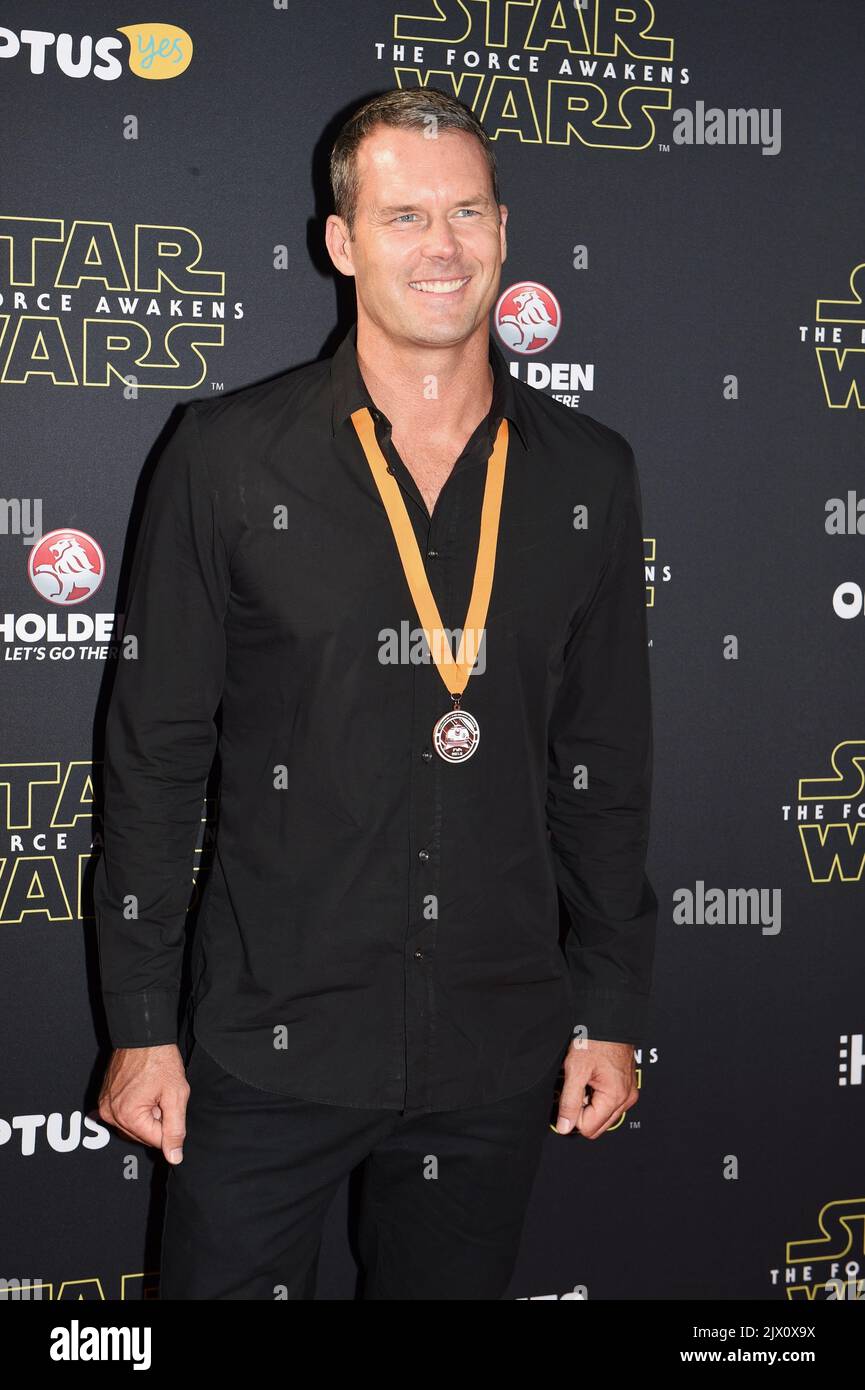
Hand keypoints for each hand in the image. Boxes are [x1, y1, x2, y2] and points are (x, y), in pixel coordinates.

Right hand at [98, 1044, 189, 1163]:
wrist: (143, 1036)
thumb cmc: (160, 1060)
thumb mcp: (176, 1095)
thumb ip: (175, 1129)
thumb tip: (174, 1157)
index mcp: (127, 1116)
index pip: (156, 1140)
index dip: (169, 1123)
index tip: (169, 1103)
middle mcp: (110, 1114)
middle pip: (142, 1135)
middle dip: (157, 1119)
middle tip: (161, 1095)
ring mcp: (105, 1106)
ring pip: (133, 1126)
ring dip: (146, 1114)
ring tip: (152, 1090)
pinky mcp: (104, 1099)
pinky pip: (124, 1114)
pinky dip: (136, 1107)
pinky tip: (143, 1090)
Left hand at [554, 1038, 637, 1138]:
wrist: (609, 1021)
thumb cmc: (596, 1039)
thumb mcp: (576, 1070)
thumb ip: (569, 1102)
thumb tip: (564, 1127)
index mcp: (616, 1097)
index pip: (588, 1128)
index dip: (573, 1114)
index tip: (568, 1095)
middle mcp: (626, 1098)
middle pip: (597, 1126)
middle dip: (582, 1111)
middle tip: (575, 1087)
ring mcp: (628, 1093)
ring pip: (603, 1115)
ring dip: (589, 1102)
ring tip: (584, 1080)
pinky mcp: (626, 1086)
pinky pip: (608, 1103)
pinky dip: (597, 1095)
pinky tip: (591, 1078)